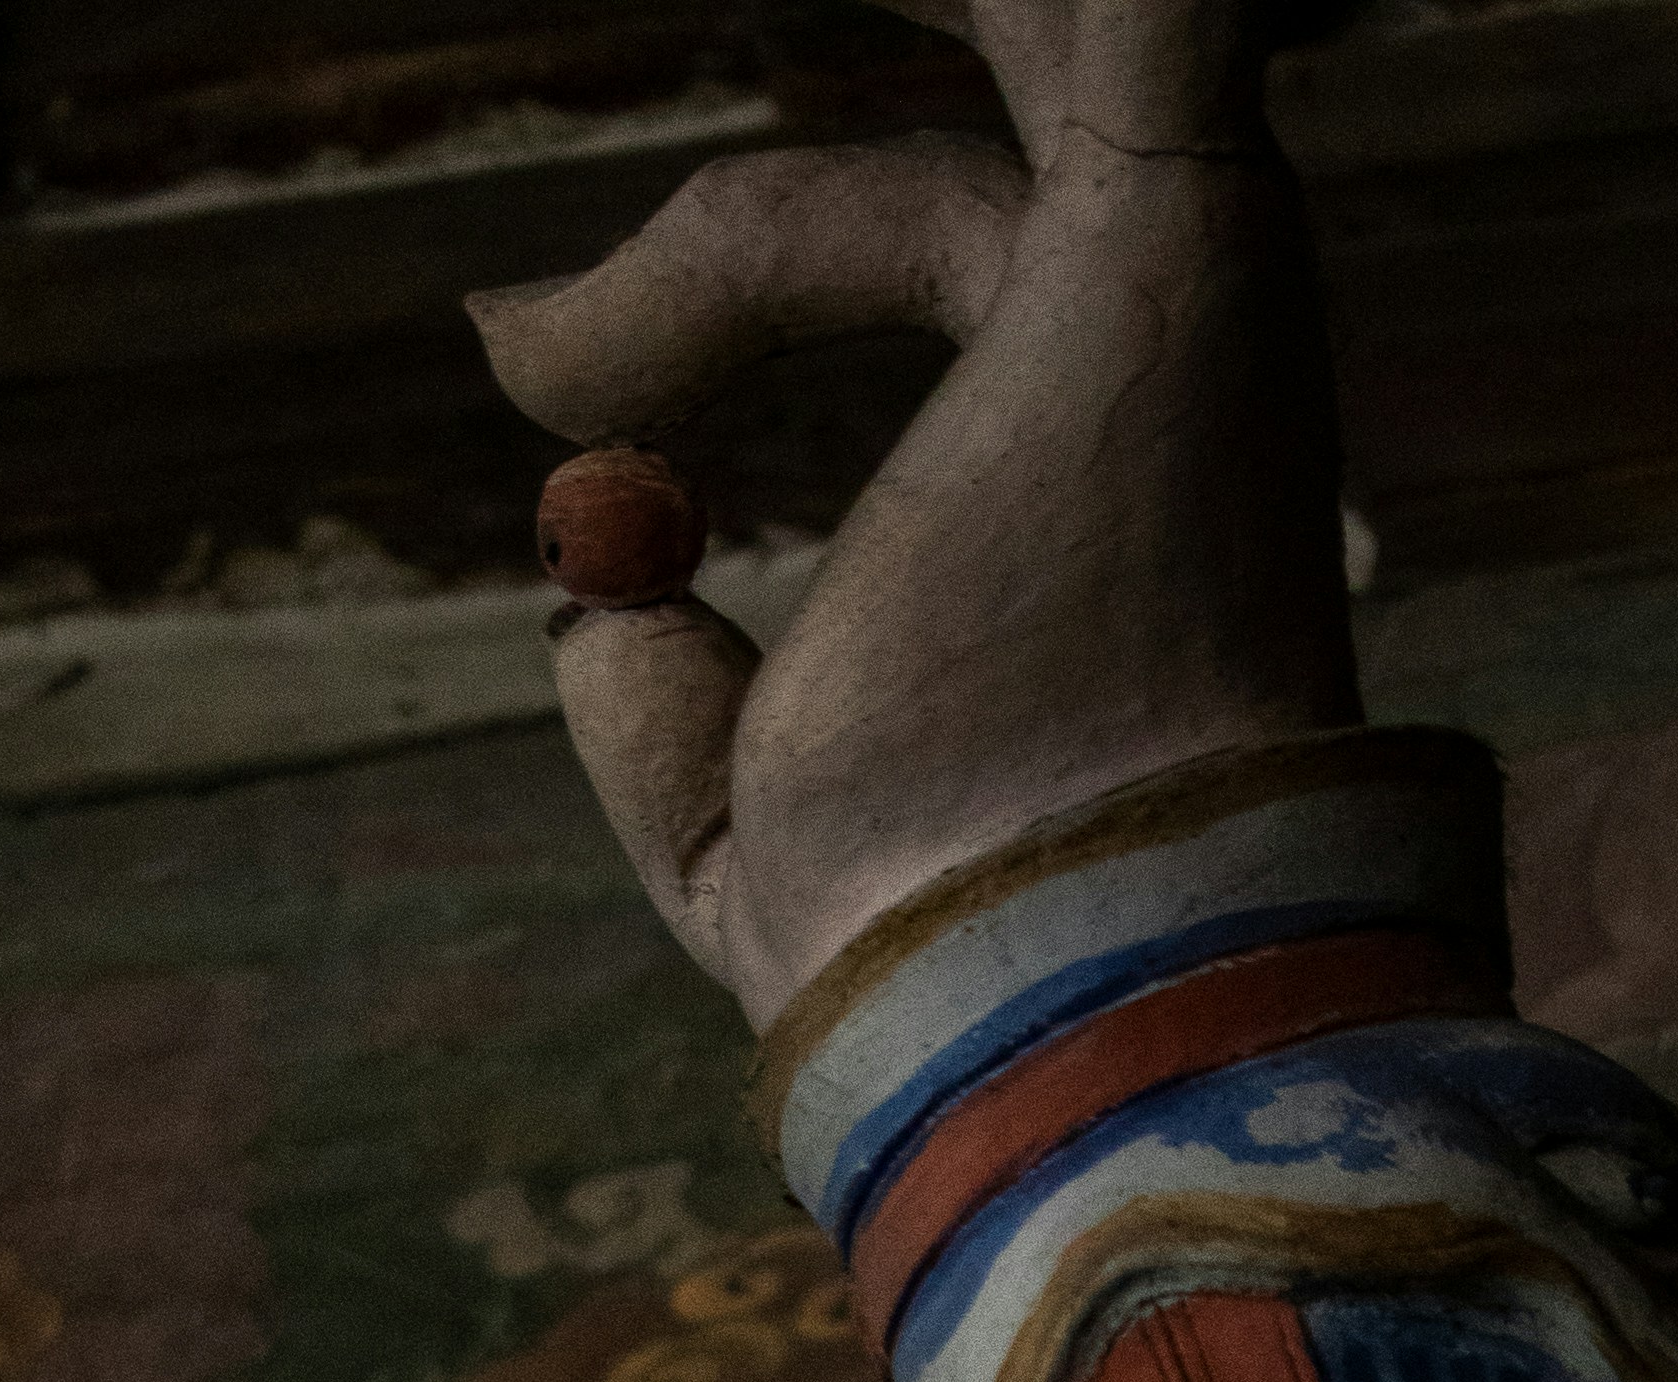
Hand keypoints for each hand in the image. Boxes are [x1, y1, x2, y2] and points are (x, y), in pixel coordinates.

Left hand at [469, 3, 1359, 1035]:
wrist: (1039, 988)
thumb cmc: (921, 941)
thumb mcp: (738, 823)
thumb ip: (665, 712)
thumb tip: (603, 593)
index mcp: (1078, 437)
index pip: (874, 232)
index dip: (665, 278)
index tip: (495, 347)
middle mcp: (1161, 328)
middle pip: (994, 58)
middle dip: (833, 95)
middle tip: (613, 149)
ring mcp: (1182, 272)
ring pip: (1047, 11)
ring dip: (914, 51)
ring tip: (690, 167)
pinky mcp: (1174, 233)